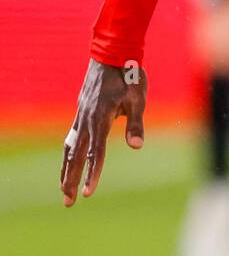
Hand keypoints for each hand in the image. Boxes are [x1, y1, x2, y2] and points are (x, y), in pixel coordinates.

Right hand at [60, 59, 147, 205]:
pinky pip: (71, 137)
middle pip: (77, 155)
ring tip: (64, 190)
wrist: (111, 53)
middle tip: (68, 202)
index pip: (96, 152)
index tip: (89, 192)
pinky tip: (68, 164)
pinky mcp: (80, 112)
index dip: (93, 173)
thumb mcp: (138, 98)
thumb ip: (136, 123)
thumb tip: (136, 146)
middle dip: (72, 180)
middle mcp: (86, 119)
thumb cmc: (129, 76)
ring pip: (70, 148)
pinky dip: (68, 154)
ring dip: (66, 170)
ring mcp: (81, 115)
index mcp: (101, 117)